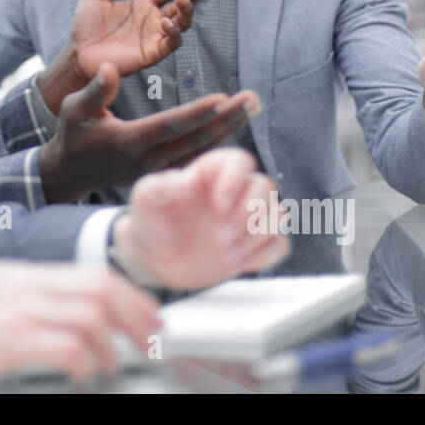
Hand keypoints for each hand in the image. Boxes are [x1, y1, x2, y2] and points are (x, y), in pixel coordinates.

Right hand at [0, 261, 161, 388]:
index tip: (149, 317)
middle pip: (99, 289)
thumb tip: (72, 309)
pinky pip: (65, 347)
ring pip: (89, 316)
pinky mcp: (6, 342)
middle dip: (136, 316)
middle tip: (150, 340)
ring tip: (110, 367)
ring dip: (111, 347)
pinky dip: (84, 363)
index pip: (91, 273)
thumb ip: (29, 297)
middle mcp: (23, 287)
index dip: (131, 296)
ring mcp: (15, 312)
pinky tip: (83, 375)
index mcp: (21, 275)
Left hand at [37, 0, 196, 112]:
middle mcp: (153, 20)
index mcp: (144, 5)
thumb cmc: (85, 26)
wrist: (76, 52)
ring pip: (183, 23)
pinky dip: (173, 32)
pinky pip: (171, 43)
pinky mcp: (152, 53)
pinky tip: (165, 21)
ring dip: (186, 10)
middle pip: (182, 5)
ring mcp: (154, 36)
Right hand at [38, 61, 259, 202]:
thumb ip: (94, 90)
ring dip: (230, 128)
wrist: (72, 173)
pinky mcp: (165, 175)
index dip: (198, 112)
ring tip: (252, 106)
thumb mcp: (73, 110)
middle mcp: (149, 160)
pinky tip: (237, 125)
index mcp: (129, 142)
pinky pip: (198, 160)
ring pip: (202, 151)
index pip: (171, 125)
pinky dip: (219, 143)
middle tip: (253, 98)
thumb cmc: (73, 135)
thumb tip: (109, 66)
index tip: (223, 98)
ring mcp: (159, 172)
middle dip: (227, 118)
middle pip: (197, 139)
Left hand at [111, 148, 289, 290]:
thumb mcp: (145, 199)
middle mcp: (234, 191)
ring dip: (256, 235)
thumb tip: (189, 179)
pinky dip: (265, 254)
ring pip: (277, 214)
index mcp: (211, 172)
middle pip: (265, 187)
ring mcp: (246, 219)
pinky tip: (238, 262)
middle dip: (247, 214)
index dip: (236, 181)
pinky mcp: (253, 246)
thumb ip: (161, 185)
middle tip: (219, 236)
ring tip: (224, 250)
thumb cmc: (150, 221)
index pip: (240, 161)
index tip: (218, 206)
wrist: (154, 259)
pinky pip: (279, 244)